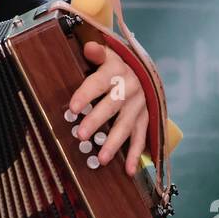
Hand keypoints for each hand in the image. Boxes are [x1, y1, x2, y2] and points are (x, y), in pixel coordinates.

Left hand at [67, 41, 148, 176]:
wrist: (145, 70)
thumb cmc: (116, 65)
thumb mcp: (108, 54)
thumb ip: (97, 52)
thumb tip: (89, 47)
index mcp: (117, 70)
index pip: (99, 82)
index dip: (86, 93)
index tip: (72, 108)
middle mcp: (131, 88)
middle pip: (112, 106)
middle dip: (96, 121)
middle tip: (80, 135)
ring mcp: (139, 105)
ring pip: (126, 126)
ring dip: (115, 143)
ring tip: (102, 158)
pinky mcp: (146, 118)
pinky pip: (141, 138)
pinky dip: (136, 155)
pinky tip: (129, 171)